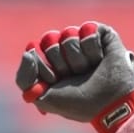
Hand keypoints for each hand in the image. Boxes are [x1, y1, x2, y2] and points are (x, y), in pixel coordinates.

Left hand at [15, 22, 133, 132]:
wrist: (110, 103)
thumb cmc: (78, 103)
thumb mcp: (43, 98)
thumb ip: (23, 78)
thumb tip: (29, 50)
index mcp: (50, 63)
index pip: (34, 50)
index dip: (44, 67)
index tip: (55, 80)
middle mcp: (65, 50)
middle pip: (50, 39)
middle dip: (62, 62)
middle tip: (75, 76)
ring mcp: (82, 40)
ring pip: (68, 34)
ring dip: (79, 58)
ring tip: (90, 69)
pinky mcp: (100, 33)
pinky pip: (87, 28)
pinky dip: (93, 48)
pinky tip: (101, 59)